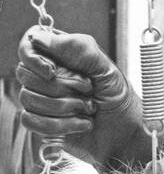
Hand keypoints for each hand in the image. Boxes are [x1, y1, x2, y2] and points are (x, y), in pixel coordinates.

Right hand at [14, 26, 163, 172]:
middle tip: (88, 92)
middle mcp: (44, 76)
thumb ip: (77, 48)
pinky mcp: (43, 124)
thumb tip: (39, 38)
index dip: (34, 59)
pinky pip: (30, 121)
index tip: (52, 71)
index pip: (26, 48)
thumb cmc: (119, 100)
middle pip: (25, 75)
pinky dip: (58, 125)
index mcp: (56, 56)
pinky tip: (80, 124)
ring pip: (28, 99)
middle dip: (61, 87)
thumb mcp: (106, 68)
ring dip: (64, 107)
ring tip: (88, 110)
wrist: (128, 135)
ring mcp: (41, 100)